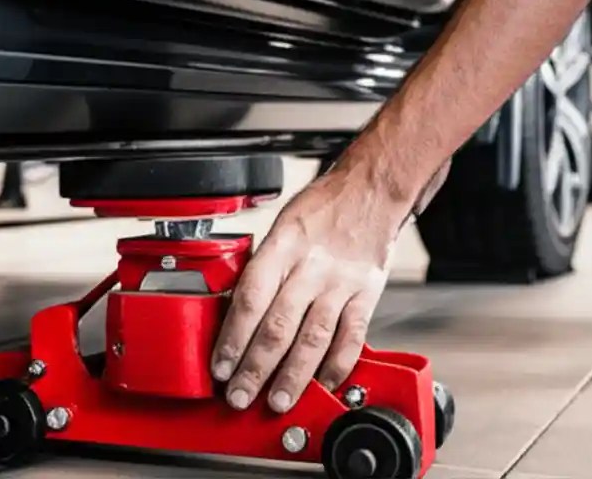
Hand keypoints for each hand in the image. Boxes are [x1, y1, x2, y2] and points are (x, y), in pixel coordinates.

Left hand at [209, 160, 418, 413]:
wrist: (372, 190)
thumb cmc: (322, 209)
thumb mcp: (281, 226)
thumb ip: (262, 266)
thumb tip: (234, 309)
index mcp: (281, 247)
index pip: (250, 299)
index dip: (232, 338)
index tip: (220, 366)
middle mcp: (310, 266)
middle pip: (277, 326)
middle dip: (255, 368)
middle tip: (239, 396)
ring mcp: (340, 282)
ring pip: (313, 338)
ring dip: (293, 376)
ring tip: (277, 401)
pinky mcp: (367, 294)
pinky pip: (351, 337)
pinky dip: (337, 365)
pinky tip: (322, 384)